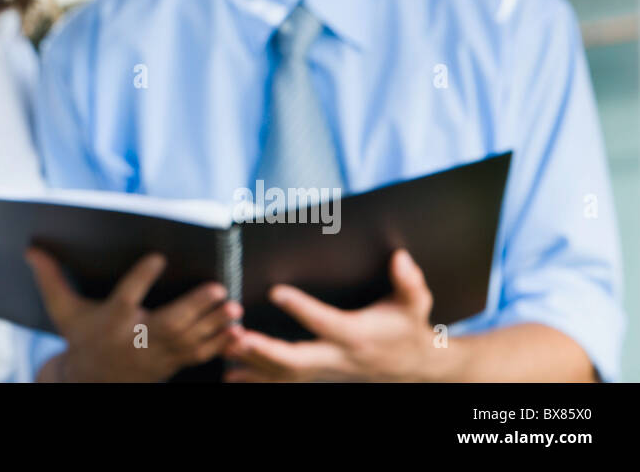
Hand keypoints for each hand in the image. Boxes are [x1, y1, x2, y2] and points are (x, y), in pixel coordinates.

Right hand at [26, 246, 241, 381]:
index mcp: (111, 320)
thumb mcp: (62, 310)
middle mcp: (136, 338)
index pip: (125, 297)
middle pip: (168, 324)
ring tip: (234, 308)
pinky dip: (219, 346)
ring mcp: (156, 355)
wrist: (90, 381)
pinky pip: (198, 357)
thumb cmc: (80, 337)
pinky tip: (237, 332)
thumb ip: (50, 278)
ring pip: (189, 341)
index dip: (141, 278)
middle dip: (194, 308)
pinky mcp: (171, 364)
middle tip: (218, 289)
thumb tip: (31, 249)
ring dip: (213, 325)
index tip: (158, 257)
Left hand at [222, 248, 439, 381]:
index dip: (301, 308)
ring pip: (285, 374)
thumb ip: (408, 282)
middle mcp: (337, 358)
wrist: (415, 367)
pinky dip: (258, 379)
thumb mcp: (414, 304)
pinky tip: (231, 375)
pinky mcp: (318, 376)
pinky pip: (284, 382)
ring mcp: (326, 372)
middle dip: (265, 350)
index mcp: (356, 335)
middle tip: (236, 336)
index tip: (275, 291)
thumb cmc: (408, 328)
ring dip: (253, 364)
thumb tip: (401, 257)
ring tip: (224, 349)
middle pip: (297, 360)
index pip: (324, 322)